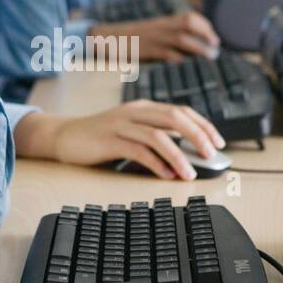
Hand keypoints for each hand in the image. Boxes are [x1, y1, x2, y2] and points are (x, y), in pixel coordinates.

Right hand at [14, 101, 225, 179]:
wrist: (63, 136)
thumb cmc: (100, 138)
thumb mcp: (131, 132)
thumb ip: (155, 136)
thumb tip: (185, 152)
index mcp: (143, 108)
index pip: (181, 111)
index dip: (203, 125)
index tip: (218, 142)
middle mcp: (135, 112)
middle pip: (175, 118)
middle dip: (198, 136)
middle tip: (211, 154)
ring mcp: (121, 125)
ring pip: (158, 135)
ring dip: (179, 155)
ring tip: (190, 172)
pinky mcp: (109, 140)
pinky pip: (138, 150)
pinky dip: (156, 163)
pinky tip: (165, 174)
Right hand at [91, 10, 220, 61]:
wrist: (106, 39)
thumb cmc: (130, 41)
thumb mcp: (151, 34)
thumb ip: (167, 39)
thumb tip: (189, 52)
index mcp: (162, 22)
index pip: (189, 17)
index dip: (204, 26)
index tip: (214, 37)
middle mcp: (160, 27)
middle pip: (188, 23)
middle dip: (205, 34)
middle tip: (215, 47)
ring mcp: (153, 38)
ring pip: (180, 38)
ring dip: (197, 47)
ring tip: (209, 57)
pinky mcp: (146, 50)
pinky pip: (166, 53)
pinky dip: (179, 59)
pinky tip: (187, 66)